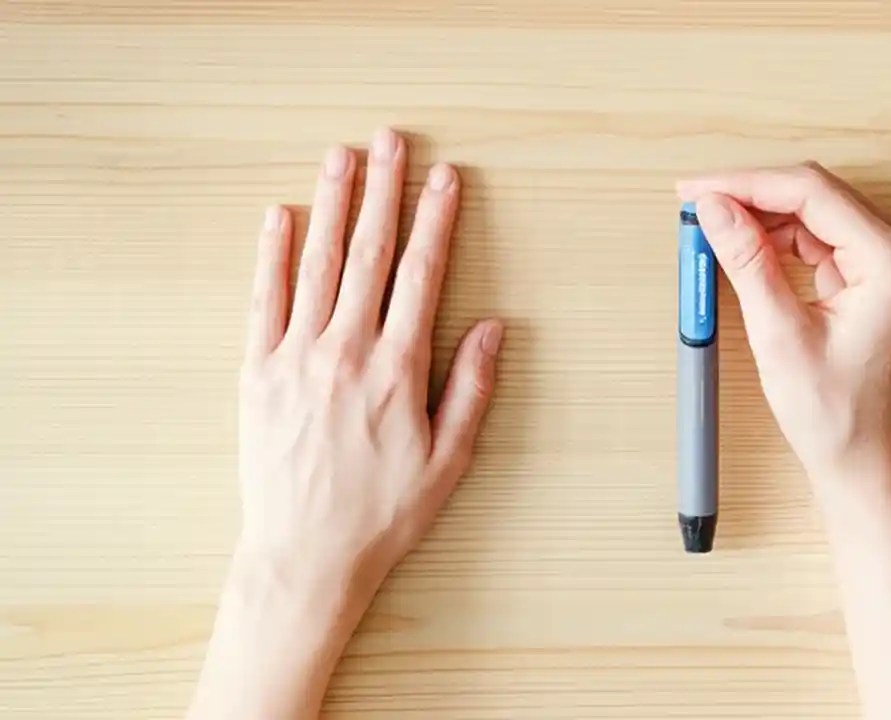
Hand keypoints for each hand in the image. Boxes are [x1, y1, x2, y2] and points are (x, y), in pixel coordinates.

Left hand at [239, 127, 501, 607]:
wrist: (306, 555)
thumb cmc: (382, 513)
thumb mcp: (449, 459)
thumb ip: (470, 387)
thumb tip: (490, 326)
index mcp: (396, 370)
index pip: (420, 275)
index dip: (435, 221)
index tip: (444, 179)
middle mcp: (345, 352)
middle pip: (368, 254)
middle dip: (383, 192)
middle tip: (391, 142)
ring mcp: (296, 359)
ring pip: (316, 264)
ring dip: (331, 204)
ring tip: (341, 157)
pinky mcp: (258, 373)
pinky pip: (264, 301)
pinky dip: (271, 255)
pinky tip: (280, 217)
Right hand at [677, 163, 890, 485]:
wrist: (868, 465)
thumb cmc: (837, 417)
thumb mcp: (781, 336)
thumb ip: (748, 263)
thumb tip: (715, 210)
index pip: (811, 193)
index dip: (746, 184)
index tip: (696, 190)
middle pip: (816, 195)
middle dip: (752, 196)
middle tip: (696, 206)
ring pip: (816, 214)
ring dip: (763, 218)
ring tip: (713, 231)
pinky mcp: (876, 278)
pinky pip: (823, 239)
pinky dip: (781, 241)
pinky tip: (745, 249)